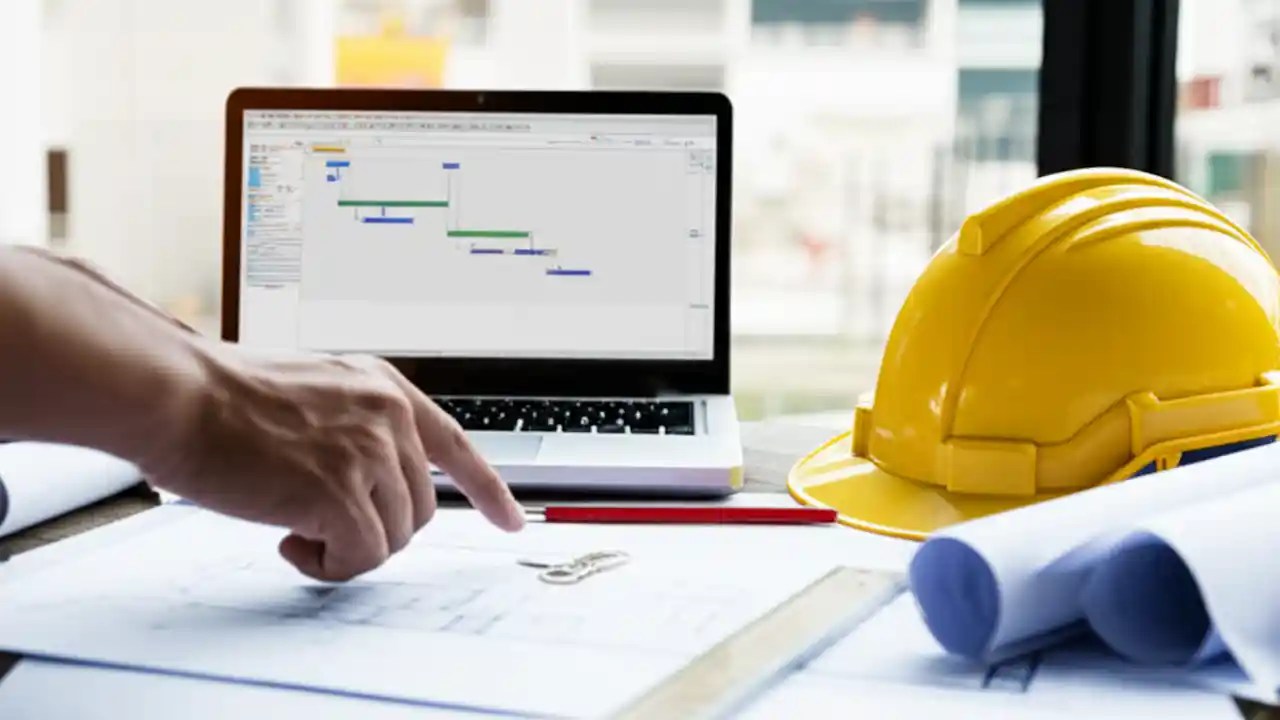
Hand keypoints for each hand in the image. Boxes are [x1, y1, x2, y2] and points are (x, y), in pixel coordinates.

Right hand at [149, 348, 523, 580]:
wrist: (178, 395)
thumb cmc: (223, 399)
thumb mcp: (315, 394)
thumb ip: (357, 430)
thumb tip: (377, 490)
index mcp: (383, 388)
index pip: (453, 444)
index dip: (487, 488)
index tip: (511, 519)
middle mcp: (387, 416)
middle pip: (418, 509)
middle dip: (374, 529)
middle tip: (318, 524)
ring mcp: (367, 452)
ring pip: (393, 538)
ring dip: (346, 547)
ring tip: (295, 524)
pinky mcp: (341, 491)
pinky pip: (360, 557)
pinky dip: (327, 564)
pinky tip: (289, 538)